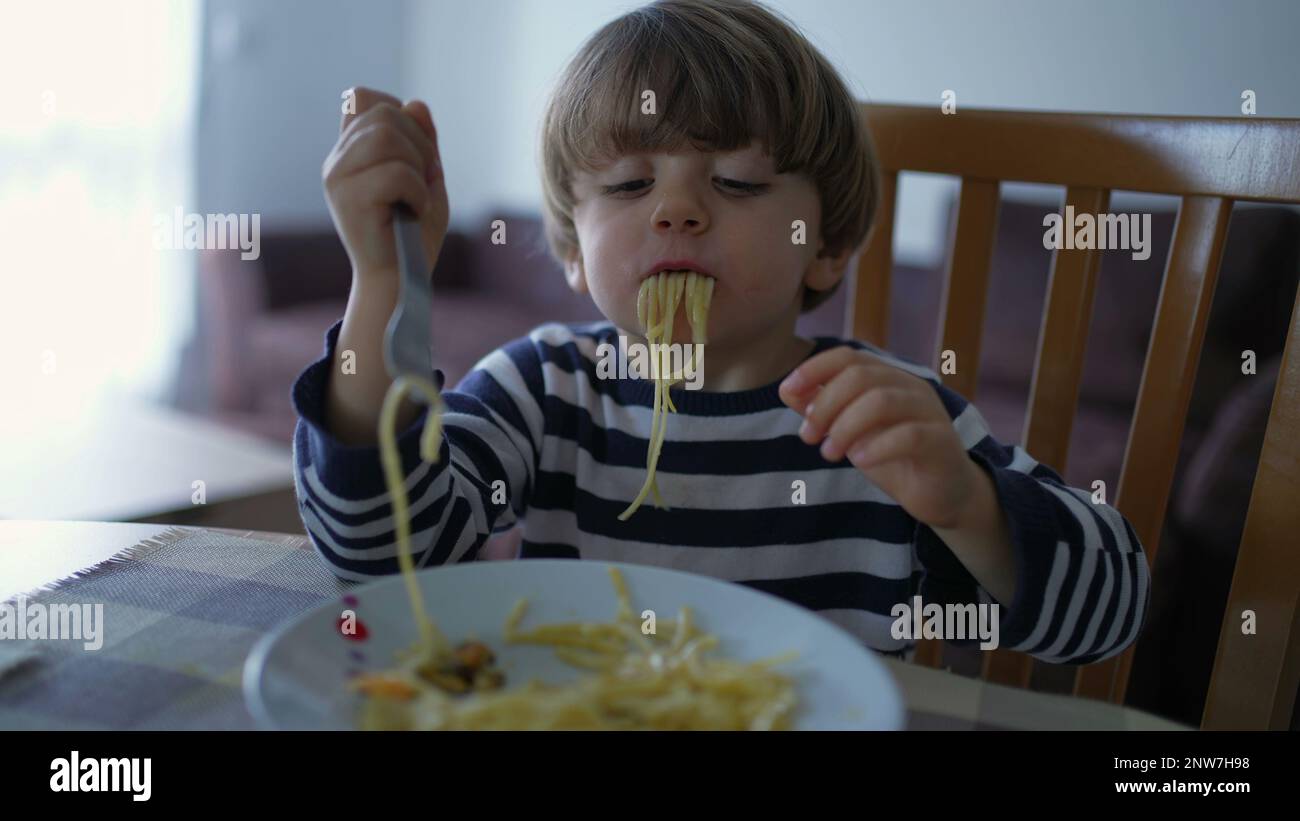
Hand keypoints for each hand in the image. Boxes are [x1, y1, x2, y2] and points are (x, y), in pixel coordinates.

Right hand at [322, 87, 448, 280]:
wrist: (400, 281)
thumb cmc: (413, 234)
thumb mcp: (425, 178)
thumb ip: (422, 141)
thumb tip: (416, 104)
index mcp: (349, 151)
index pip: (362, 98)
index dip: (397, 112)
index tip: (415, 152)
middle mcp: (337, 160)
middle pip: (384, 114)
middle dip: (420, 144)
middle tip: (426, 181)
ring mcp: (337, 177)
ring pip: (387, 136)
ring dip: (418, 166)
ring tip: (418, 196)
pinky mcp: (348, 198)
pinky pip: (395, 172)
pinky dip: (417, 191)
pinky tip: (414, 211)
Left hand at [778, 346, 983, 529]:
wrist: (940, 494)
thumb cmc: (891, 457)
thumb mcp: (849, 432)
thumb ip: (822, 409)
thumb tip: (787, 390)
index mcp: (887, 377)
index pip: (848, 356)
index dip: (814, 369)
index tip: (787, 391)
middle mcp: (910, 386)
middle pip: (860, 376)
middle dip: (825, 404)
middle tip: (809, 436)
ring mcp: (929, 411)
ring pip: (882, 401)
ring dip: (845, 426)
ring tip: (829, 452)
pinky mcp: (941, 441)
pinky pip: (909, 434)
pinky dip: (876, 446)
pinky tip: (859, 460)